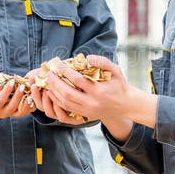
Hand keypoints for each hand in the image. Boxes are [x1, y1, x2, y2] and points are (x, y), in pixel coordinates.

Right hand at [0, 79, 34, 118]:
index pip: (0, 101)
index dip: (6, 91)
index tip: (12, 81)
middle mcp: (2, 113)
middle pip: (11, 107)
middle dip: (17, 96)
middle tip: (22, 85)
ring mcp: (11, 115)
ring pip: (20, 112)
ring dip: (26, 103)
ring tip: (30, 93)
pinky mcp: (19, 113)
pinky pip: (27, 112)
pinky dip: (31, 105)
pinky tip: (34, 97)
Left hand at [37, 55, 154, 141]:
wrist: (126, 105)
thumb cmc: (119, 85)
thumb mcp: (116, 70)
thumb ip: (103, 62)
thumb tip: (87, 58)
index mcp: (99, 91)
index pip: (78, 80)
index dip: (66, 72)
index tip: (58, 64)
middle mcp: (92, 103)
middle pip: (68, 93)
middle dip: (56, 82)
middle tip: (49, 73)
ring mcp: (87, 111)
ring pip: (65, 102)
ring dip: (54, 91)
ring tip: (48, 81)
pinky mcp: (84, 115)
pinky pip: (66, 109)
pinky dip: (57, 100)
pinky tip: (52, 92)